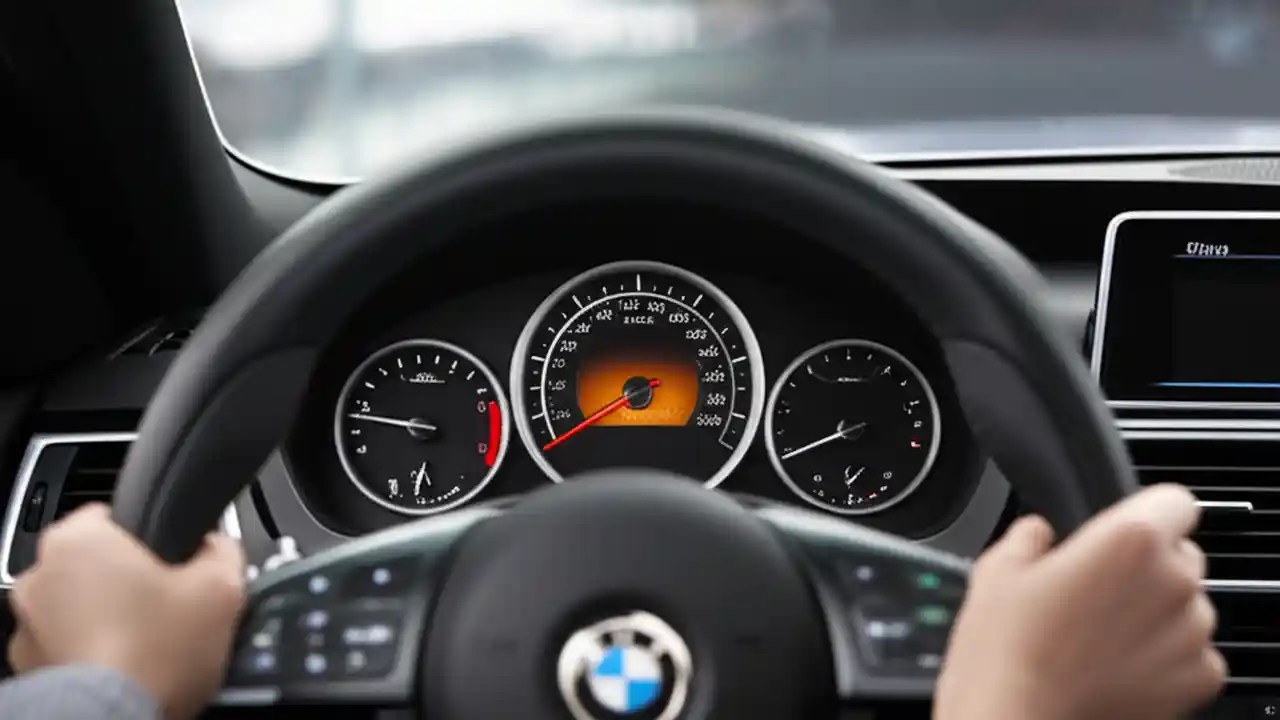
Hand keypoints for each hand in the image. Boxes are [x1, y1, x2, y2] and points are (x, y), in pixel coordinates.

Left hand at [7, 504, 245, 719]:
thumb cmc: (156, 653)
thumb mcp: (221, 587)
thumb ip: (223, 549)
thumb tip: (218, 548)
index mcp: (78, 539)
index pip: (116, 515)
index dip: (156, 537)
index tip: (178, 562)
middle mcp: (41, 576)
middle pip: (100, 563)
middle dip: (133, 581)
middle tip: (173, 607)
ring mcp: (29, 625)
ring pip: (82, 607)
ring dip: (111, 619)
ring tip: (153, 644)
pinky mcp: (30, 667)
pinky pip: (70, 647)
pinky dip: (95, 654)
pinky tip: (131, 668)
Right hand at [935, 484, 1224, 719]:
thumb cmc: (1004, 652)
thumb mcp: (996, 570)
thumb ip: (1029, 535)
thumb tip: (1038, 534)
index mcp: (1129, 539)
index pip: (1173, 500)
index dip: (1143, 514)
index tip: (1118, 532)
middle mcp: (1172, 581)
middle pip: (1180, 553)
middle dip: (1146, 566)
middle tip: (1094, 592)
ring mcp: (1190, 634)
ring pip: (1186, 605)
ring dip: (1155, 612)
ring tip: (1100, 635)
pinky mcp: (1197, 679)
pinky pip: (1192, 652)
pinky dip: (1164, 657)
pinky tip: (1117, 665)